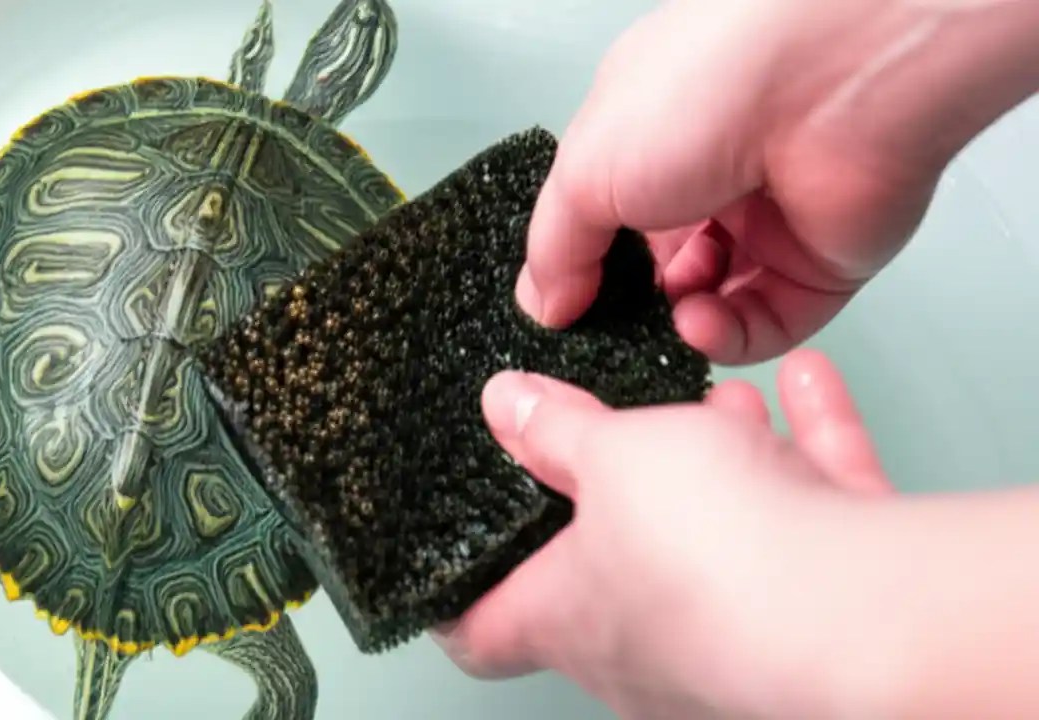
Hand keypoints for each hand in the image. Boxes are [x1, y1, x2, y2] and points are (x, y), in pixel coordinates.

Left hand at [433, 349, 892, 719]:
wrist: (860, 615)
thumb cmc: (710, 557)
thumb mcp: (608, 456)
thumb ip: (556, 428)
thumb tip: (505, 407)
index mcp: (567, 619)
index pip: (481, 631)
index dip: (456, 590)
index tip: (449, 553)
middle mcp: (646, 649)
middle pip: (611, 571)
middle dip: (623, 496)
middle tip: (619, 439)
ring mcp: (738, 641)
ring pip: (717, 545)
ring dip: (720, 468)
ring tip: (722, 405)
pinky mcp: (827, 615)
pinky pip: (809, 524)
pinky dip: (808, 455)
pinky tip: (806, 386)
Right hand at [521, 0, 1038, 364]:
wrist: (830, 79)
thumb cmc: (707, 86)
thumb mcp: (585, 170)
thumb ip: (557, 249)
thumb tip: (544, 308)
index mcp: (651, 139)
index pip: (610, 223)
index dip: (585, 269)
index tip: (562, 310)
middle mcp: (714, 176)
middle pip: (661, 272)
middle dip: (634, 306)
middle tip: (611, 328)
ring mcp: (772, 224)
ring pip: (713, 306)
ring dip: (680, 324)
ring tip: (669, 320)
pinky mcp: (822, 265)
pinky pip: (767, 324)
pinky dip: (730, 335)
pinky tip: (701, 323)